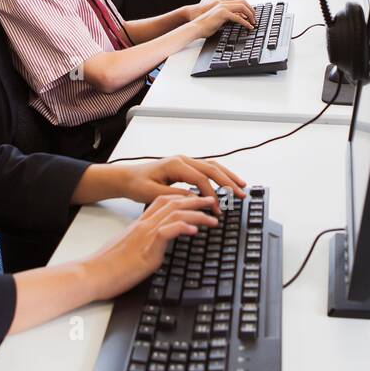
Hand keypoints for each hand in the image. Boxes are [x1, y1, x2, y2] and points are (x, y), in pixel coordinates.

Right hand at [83, 194, 220, 300]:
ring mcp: (145, 235)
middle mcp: (143, 226)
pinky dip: (183, 228)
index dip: (182, 198)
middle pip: (173, 204)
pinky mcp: (146, 249)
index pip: (163, 202)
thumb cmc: (106, 267)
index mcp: (139, 225)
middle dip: (196, 201)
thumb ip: (143, 244)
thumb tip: (154, 249)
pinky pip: (167, 232)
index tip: (196, 200)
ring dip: (197, 215)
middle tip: (212, 202)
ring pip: (175, 215)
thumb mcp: (128, 250)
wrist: (91, 275)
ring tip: (213, 219)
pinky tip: (195, 231)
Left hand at [115, 154, 247, 204]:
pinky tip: (228, 183)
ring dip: (228, 176)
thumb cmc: (137, 185)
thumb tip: (194, 199)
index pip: (201, 179)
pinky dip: (220, 175)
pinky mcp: (185, 167)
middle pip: (212, 169)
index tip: (218, 210)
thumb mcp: (153, 194)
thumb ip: (174, 196)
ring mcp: (185, 162)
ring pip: (213, 166)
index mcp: (175, 165)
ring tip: (241, 186)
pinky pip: (207, 168)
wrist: (127, 178)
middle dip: (228, 182)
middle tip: (241, 195)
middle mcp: (182, 160)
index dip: (212, 195)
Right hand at [189, 0, 256, 37]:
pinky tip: (249, 27)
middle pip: (243, 2)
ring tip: (253, 23)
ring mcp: (223, 7)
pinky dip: (246, 23)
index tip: (251, 14)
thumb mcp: (219, 20)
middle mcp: (223, 3)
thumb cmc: (205, 25)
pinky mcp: (223, 14)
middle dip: (251, 10)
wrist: (196, 27)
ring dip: (250, 15)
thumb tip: (237, 20)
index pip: (239, 1)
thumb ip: (228, 17)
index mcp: (222, 3)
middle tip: (255, 18)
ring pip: (242, 7)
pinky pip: (238, 17)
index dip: (247, 7)